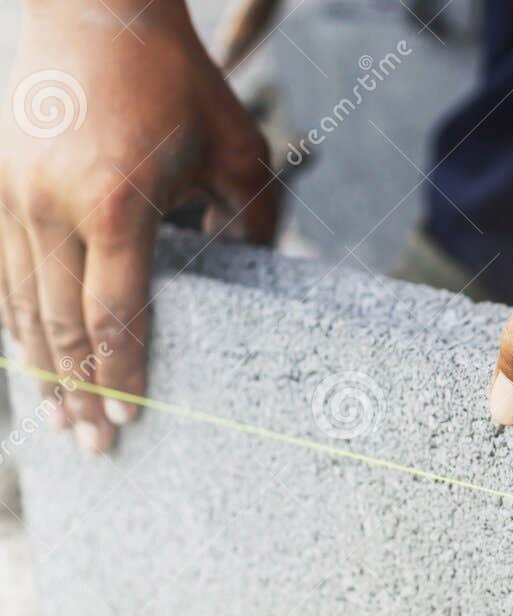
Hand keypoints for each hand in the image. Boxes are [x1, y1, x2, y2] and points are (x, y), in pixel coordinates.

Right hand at [0, 0, 275, 452]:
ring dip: (42, 371)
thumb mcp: (237, 149)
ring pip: (22, 307)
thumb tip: (260, 279)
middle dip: (79, 393)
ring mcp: (12, 197)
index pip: (117, 315)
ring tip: (61, 423)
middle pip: (62, 326)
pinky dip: (17, 324)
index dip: (122, 375)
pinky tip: (33, 363)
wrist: (92, 7)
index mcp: (114, 204)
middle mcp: (51, 207)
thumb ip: (248, 220)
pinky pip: (3, 274)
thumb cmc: (176, 80)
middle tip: (97, 447)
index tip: (131, 420)